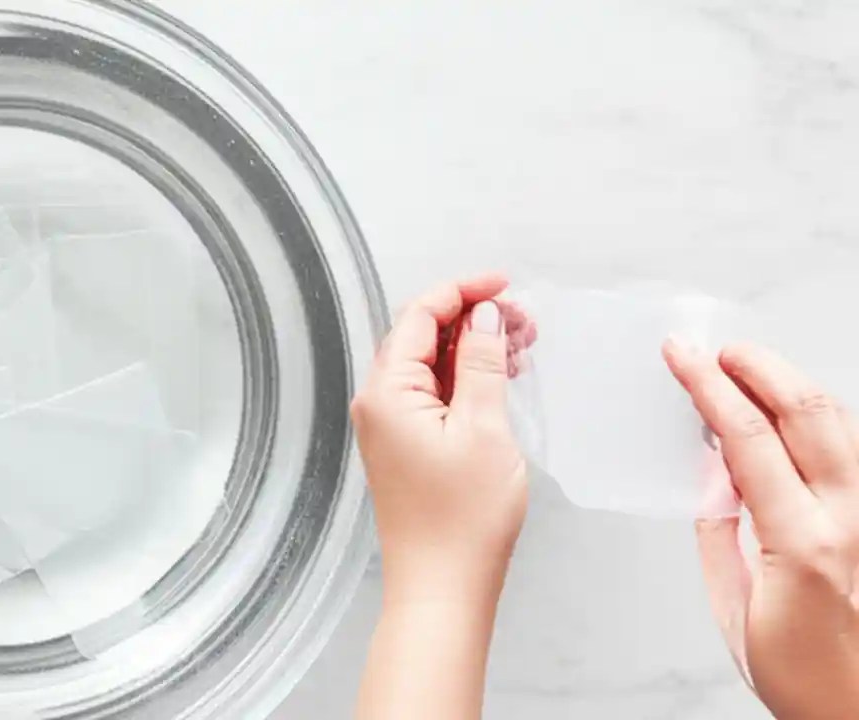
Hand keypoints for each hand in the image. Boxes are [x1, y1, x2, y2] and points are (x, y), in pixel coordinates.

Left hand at [351, 273, 529, 602]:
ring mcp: (389, 425)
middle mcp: (378, 403)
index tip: (504, 285)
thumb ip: (481, 363)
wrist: (441, 587)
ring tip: (521, 346)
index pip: (419, 314)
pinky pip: (431, 393)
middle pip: (421, 335)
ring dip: (472, 348)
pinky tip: (500, 377)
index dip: (463, 291)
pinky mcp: (405, 444)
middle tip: (523, 321)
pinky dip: (465, 378)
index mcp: (387, 391)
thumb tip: (483, 316)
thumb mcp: (485, 428)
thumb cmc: (461, 521)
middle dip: (472, 318)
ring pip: (429, 364)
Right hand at [665, 341, 858, 719]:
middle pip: (810, 411)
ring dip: (791, 387)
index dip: (710, 387)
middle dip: (759, 366)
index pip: (750, 439)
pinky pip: (853, 452)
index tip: (682, 356)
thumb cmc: (805, 681)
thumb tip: (714, 480)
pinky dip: (817, 422)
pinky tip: (790, 420)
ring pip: (842, 423)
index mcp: (803, 545)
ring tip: (749, 372)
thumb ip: (720, 536)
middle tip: (717, 350)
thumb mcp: (734, 613)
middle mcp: (853, 521)